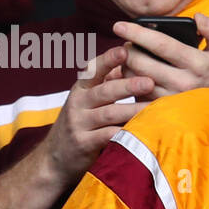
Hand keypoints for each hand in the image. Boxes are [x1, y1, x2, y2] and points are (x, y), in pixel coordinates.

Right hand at [38, 47, 153, 186]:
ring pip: (108, 114)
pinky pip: (107, 137)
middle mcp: (78, 103)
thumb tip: (132, 57)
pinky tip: (141, 131)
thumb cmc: (81, 123)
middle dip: (127, 85)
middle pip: (104, 91)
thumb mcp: (88, 100)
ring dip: (132, 109)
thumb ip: (108, 82)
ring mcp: (79, 124)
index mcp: (82, 88)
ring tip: (153, 107)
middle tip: (149, 82)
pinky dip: (124, 133)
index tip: (125, 50)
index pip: (94, 69)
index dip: (108, 59)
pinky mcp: (83, 144)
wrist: (55, 158)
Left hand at [112, 13, 208, 99]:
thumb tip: (197, 17)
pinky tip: (132, 77)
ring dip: (126, 67)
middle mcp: (183, 83)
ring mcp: (170, 100)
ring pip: (134, 80)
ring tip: (131, 60)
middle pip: (141, 63)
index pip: (161, 45)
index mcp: (197, 64)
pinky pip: (135, 95)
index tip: (118, 25)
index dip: (138, 33)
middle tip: (128, 45)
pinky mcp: (161, 111)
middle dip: (128, 50)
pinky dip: (129, 84)